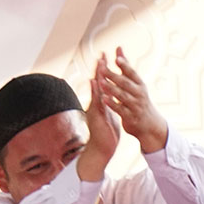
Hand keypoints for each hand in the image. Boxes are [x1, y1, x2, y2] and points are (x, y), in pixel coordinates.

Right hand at [77, 61, 120, 181]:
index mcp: (101, 103)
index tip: (107, 58)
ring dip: (98, 76)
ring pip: (96, 90)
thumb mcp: (109, 115)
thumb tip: (109, 98)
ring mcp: (95, 109)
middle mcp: (96, 104)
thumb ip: (107, 105)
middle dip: (100, 69)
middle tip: (102, 54)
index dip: (105, 71)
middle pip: (97, 83)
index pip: (103, 84)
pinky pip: (97, 101)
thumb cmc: (106, 133)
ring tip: (99, 64)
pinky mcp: (96, 116)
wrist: (102, 149)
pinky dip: (96, 91)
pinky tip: (95, 83)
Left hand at [97, 49, 167, 152]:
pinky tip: (104, 99)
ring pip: (122, 96)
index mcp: (140, 85)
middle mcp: (139, 94)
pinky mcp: (130, 116)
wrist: (150, 124)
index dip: (125, 66)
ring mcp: (135, 105)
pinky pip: (120, 109)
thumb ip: (125, 66)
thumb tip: (118, 48)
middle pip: (126, 83)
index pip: (132, 73)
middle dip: (114, 76)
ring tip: (101, 83)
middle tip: (103, 68)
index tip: (117, 58)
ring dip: (112, 89)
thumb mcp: (135, 83)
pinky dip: (112, 104)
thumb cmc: (140, 100)